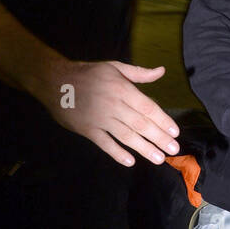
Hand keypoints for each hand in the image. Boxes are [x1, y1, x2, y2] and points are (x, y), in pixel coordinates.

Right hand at [43, 60, 179, 166]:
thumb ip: (138, 73)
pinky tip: (130, 161)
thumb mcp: (113, 67)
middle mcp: (113, 105)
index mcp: (121, 89)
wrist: (54, 81)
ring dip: (144, 148)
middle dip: (159, 138)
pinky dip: (117, 153)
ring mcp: (100, 119)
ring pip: (126, 136)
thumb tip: (161, 71)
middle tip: (173, 150)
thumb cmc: (87, 73)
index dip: (163, 120)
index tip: (175, 132)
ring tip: (158, 158)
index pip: (148, 108)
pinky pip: (104, 144)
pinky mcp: (88, 130)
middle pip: (140, 124)